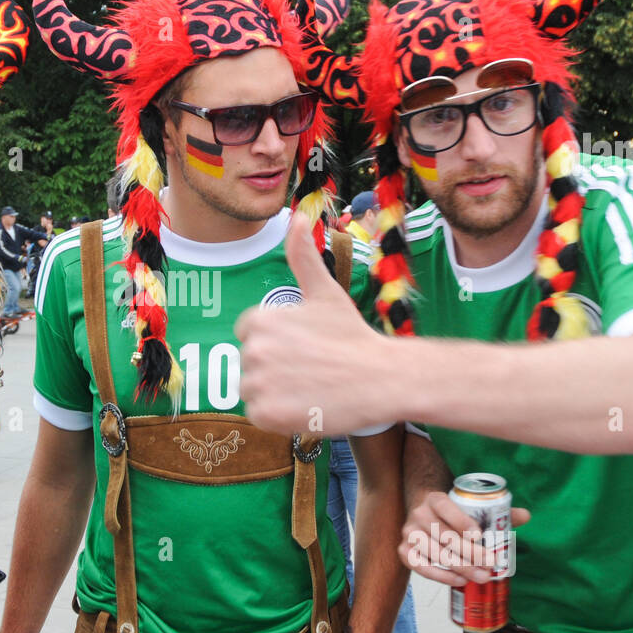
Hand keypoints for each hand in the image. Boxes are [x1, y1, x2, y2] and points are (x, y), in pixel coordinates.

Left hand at [237, 214, 388, 435]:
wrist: (382, 378)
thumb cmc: (353, 335)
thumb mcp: (325, 292)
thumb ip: (302, 256)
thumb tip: (295, 216)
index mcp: (259, 320)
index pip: (251, 337)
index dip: (278, 343)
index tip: (305, 347)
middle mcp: (253, 350)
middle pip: (250, 365)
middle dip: (276, 368)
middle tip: (312, 368)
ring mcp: (258, 383)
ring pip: (252, 391)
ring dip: (275, 393)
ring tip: (309, 386)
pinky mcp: (266, 414)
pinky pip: (259, 415)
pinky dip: (279, 416)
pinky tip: (306, 405)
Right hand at [400, 489, 531, 585]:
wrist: (423, 511)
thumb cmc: (453, 513)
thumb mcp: (471, 507)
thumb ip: (497, 512)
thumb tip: (526, 516)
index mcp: (435, 498)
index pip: (446, 507)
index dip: (462, 522)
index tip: (480, 536)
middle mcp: (419, 513)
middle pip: (444, 535)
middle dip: (470, 554)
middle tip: (490, 566)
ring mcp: (409, 532)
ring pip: (434, 552)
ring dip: (460, 567)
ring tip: (481, 576)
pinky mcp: (404, 550)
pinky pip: (420, 566)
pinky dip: (440, 575)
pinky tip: (459, 580)